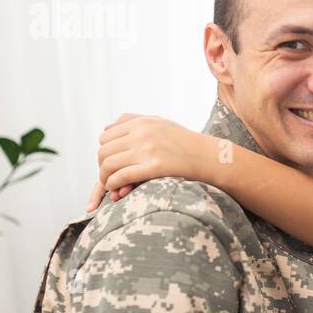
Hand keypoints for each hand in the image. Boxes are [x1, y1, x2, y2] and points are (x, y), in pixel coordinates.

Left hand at [87, 114, 211, 209]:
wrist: (210, 157)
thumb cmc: (185, 143)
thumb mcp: (160, 123)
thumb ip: (133, 121)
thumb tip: (106, 128)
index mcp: (142, 122)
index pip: (106, 137)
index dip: (104, 152)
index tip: (111, 164)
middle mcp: (142, 133)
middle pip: (103, 151)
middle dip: (103, 167)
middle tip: (110, 178)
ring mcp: (148, 150)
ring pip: (109, 164)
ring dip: (105, 179)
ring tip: (112, 186)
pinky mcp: (154, 167)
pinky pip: (121, 176)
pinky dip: (114, 185)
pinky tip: (119, 191)